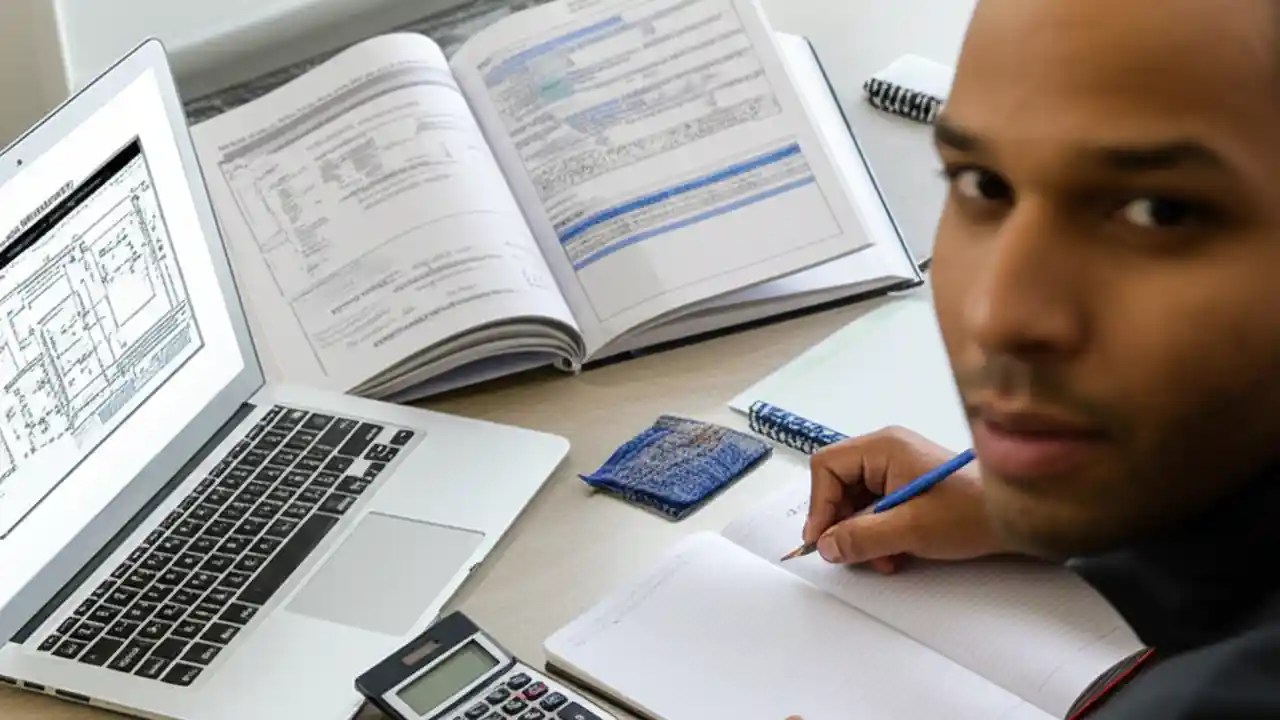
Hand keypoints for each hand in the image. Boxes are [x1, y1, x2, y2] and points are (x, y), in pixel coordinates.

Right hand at [803, 426, 1006, 573]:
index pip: (826, 468)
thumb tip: (824, 546)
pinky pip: (878, 510)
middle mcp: (886, 452)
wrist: (1020, 514)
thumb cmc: (967, 513)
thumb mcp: (909, 528)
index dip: (819, 505)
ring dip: (863, 536)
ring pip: (857, 503)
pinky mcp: (910, 488)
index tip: (823, 541)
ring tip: (884, 560)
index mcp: (882, 447)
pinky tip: (897, 554)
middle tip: (855, 555)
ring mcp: (899, 469)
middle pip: (839, 486)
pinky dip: (880, 535)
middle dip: (844, 525)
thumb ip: (860, 538)